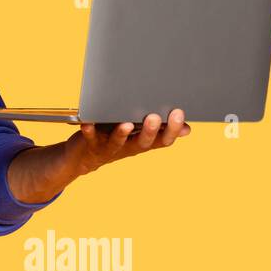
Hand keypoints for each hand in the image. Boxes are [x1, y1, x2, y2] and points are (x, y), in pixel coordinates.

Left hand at [68, 109, 190, 176]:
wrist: (84, 157)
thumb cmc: (115, 139)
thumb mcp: (139, 136)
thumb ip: (159, 131)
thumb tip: (186, 129)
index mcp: (142, 142)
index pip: (162, 140)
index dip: (172, 129)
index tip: (179, 113)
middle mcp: (128, 147)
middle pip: (142, 142)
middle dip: (150, 131)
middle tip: (154, 117)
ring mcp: (109, 146)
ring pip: (117, 142)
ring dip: (122, 134)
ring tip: (126, 124)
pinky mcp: (90, 144)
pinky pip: (89, 137)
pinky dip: (89, 130)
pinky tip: (88, 123)